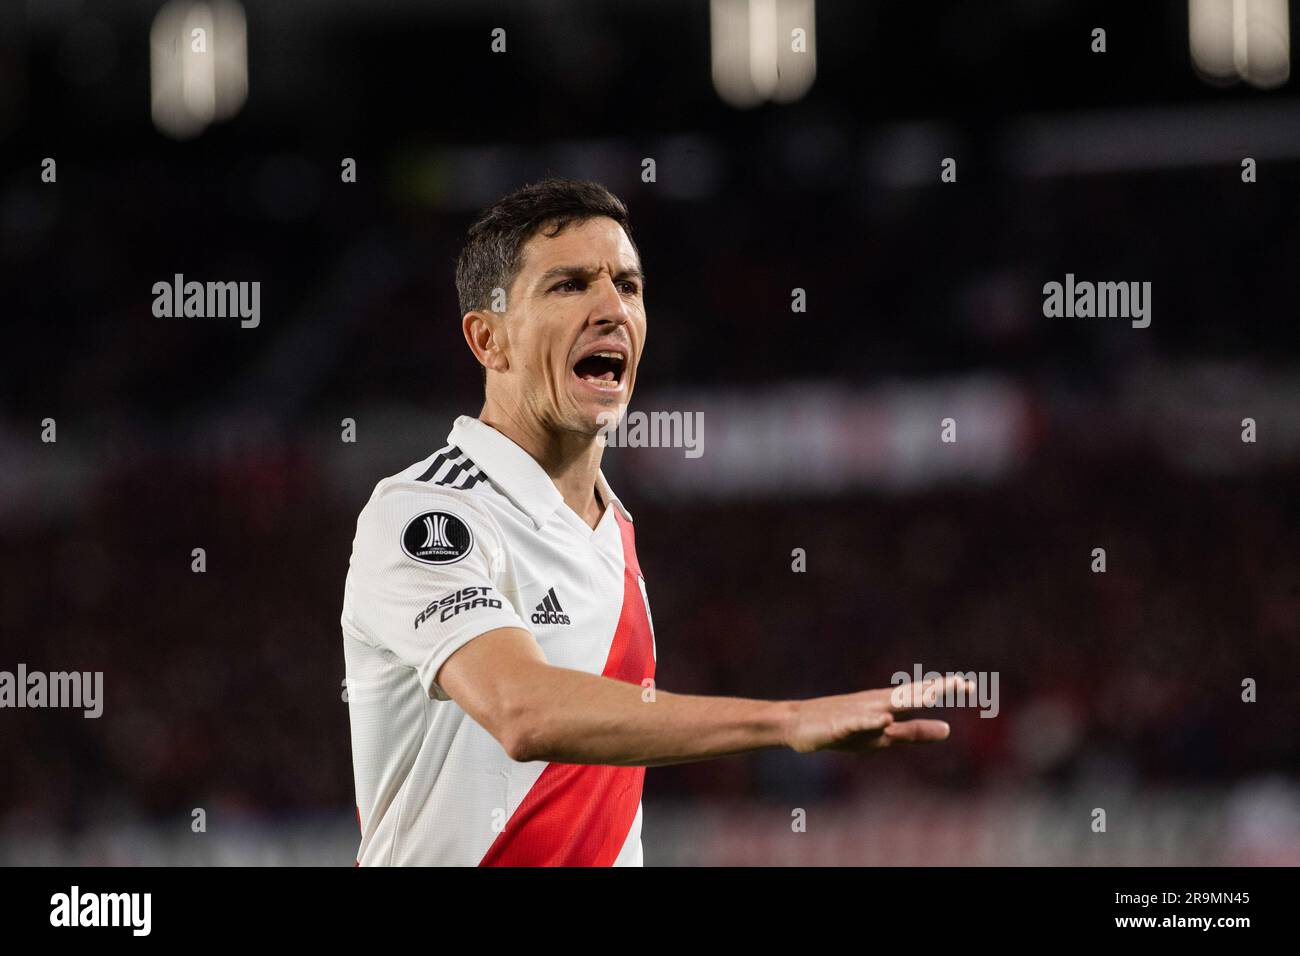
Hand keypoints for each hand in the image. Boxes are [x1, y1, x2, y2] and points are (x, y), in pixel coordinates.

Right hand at [783, 676, 974, 753]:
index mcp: (890, 706)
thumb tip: (948, 729)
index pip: (921, 696)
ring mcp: (858, 713)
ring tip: (931, 697)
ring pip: (887, 705)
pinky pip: (856, 723)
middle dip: (934, 691)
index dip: (945, 691)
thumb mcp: (884, 735)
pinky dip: (870, 720)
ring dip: (908, 700)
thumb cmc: (843, 728)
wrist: (798, 723)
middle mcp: (877, 704)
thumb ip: (915, 731)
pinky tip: (882, 720)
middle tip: (961, 685)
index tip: (971, 687)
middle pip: (910, 696)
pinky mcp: (839, 725)